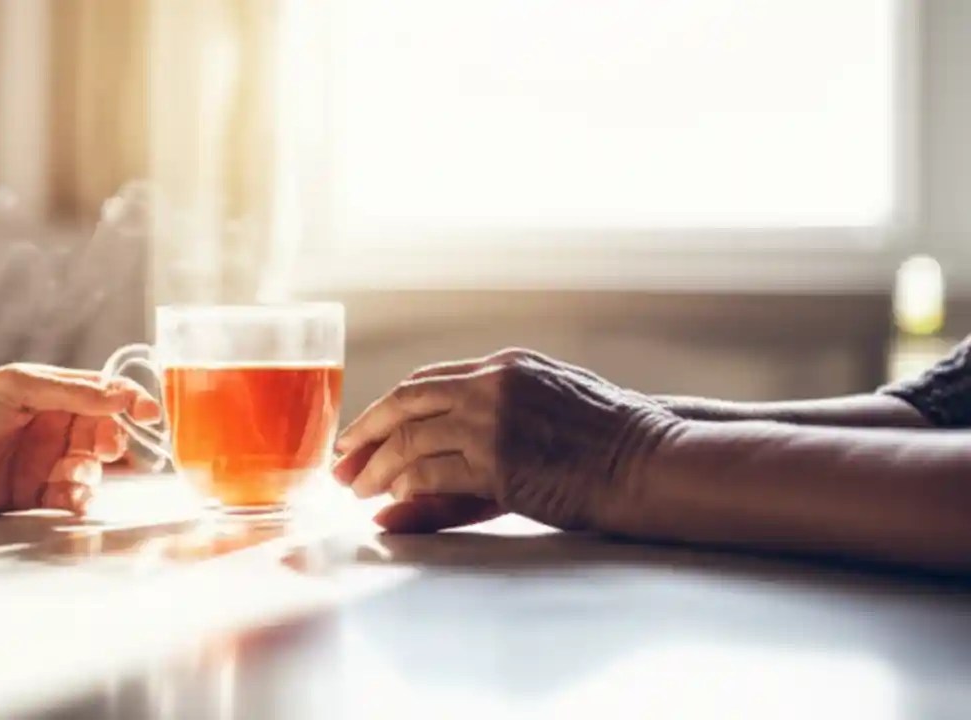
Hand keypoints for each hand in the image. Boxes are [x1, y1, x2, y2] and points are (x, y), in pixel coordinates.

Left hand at [0, 363, 158, 515]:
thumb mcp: (17, 387)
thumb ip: (71, 392)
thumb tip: (121, 397)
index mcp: (49, 394)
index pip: (102, 396)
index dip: (129, 403)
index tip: (150, 415)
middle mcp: (50, 427)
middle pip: (103, 434)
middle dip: (114, 442)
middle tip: (109, 449)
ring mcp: (42, 462)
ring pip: (90, 469)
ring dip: (92, 474)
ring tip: (77, 477)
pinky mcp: (31, 496)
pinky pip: (69, 499)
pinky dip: (80, 501)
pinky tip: (76, 501)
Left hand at [332, 348, 676, 532]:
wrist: (650, 460)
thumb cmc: (605, 445)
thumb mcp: (544, 413)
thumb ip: (487, 429)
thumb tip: (438, 454)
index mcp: (505, 365)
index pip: (426, 381)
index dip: (387, 409)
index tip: (362, 432)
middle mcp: (493, 383)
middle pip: (406, 402)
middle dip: (366, 433)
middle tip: (340, 461)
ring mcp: (493, 419)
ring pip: (410, 440)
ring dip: (377, 468)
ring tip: (358, 489)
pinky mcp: (498, 460)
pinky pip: (431, 473)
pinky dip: (405, 488)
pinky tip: (392, 501)